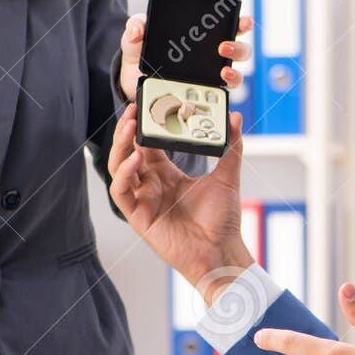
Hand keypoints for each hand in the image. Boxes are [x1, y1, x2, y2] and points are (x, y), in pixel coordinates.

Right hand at [107, 103, 253, 301]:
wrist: (222, 251)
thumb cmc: (222, 220)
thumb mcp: (228, 176)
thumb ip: (231, 147)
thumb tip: (236, 118)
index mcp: (166, 174)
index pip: (147, 144)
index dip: (143, 125)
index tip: (146, 103)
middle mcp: (151, 185)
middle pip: (128, 151)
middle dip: (126, 129)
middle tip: (132, 108)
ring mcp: (142, 200)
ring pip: (118, 168)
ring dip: (120, 146)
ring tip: (129, 127)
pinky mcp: (137, 217)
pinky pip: (121, 191)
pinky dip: (125, 173)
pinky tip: (136, 159)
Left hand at [117, 13, 254, 102]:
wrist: (132, 83)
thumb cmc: (140, 55)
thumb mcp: (136, 37)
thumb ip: (136, 27)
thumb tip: (138, 30)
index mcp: (201, 37)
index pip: (227, 27)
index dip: (240, 23)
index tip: (243, 21)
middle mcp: (211, 57)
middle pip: (239, 51)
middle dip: (239, 47)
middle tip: (224, 46)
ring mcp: (209, 78)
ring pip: (235, 75)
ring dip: (235, 73)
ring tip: (223, 72)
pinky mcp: (202, 96)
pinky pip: (219, 97)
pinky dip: (222, 96)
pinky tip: (214, 92)